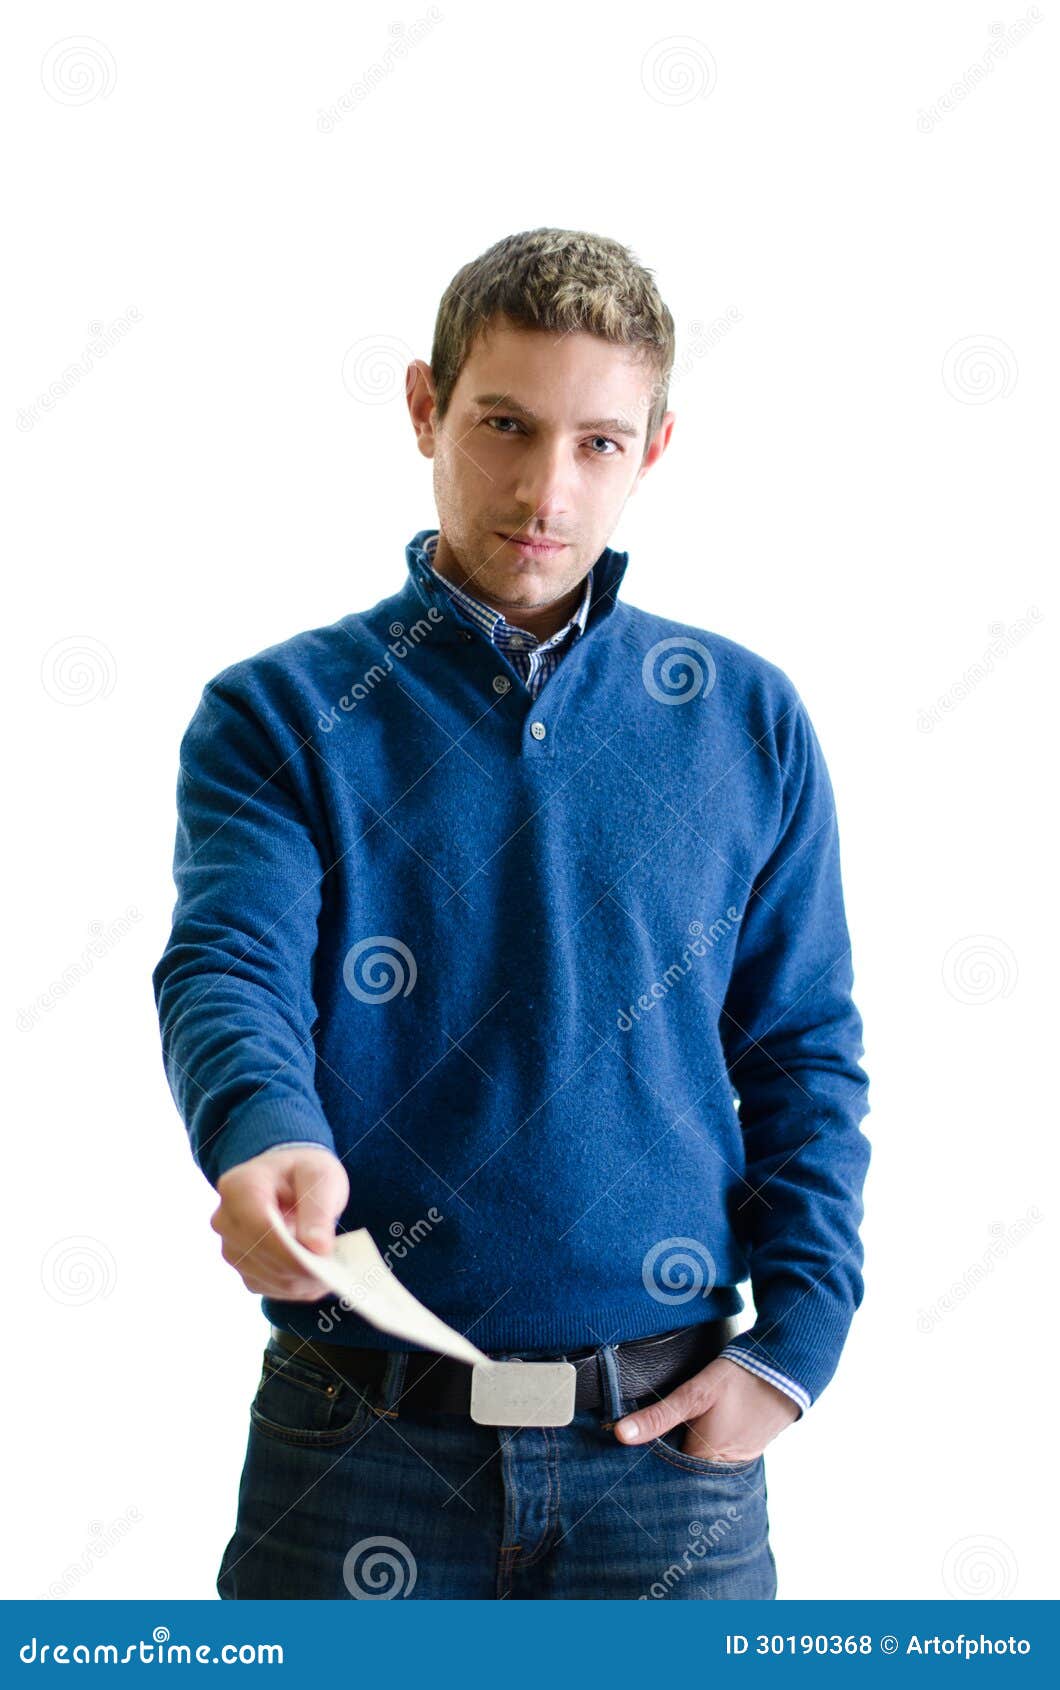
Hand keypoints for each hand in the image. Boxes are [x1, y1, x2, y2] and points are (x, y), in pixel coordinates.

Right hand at [211, 1145, 348, 1298]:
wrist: (285, 1179)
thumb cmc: (303, 1171)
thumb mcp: (320, 1175)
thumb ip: (319, 1207)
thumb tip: (317, 1248)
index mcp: (238, 1187)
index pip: (258, 1229)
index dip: (289, 1253)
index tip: (322, 1264)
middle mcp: (225, 1220)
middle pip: (262, 1258)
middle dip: (301, 1269)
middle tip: (337, 1269)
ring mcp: (230, 1247)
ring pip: (268, 1279)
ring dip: (302, 1281)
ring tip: (331, 1268)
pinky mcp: (242, 1268)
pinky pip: (270, 1288)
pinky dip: (297, 1286)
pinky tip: (315, 1271)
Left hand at [613, 1355, 799, 1461]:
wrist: (789, 1368)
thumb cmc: (741, 1378)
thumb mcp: (696, 1393)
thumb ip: (659, 1416)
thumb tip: (621, 1435)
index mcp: (707, 1462)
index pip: (667, 1473)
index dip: (647, 1462)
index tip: (627, 1450)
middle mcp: (724, 1469)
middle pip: (684, 1470)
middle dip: (665, 1457)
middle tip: (641, 1438)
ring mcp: (740, 1459)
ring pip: (701, 1461)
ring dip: (685, 1448)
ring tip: (666, 1431)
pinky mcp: (749, 1446)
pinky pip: (718, 1453)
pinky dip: (704, 1443)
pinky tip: (695, 1426)